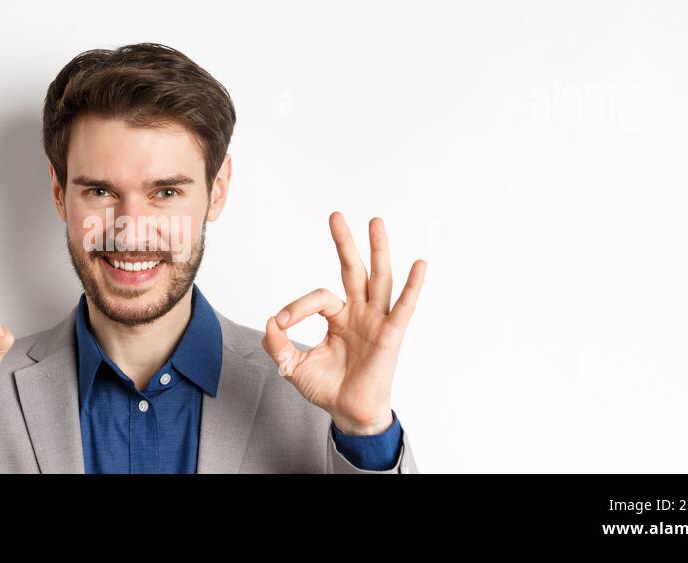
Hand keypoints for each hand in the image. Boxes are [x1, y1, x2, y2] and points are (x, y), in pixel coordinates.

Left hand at [262, 213, 425, 435]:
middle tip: (335, 216)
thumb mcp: (293, 366)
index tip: (279, 324)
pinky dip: (413, 286)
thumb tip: (268, 321)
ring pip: (379, 279)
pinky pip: (404, 307)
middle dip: (345, 243)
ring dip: (378, 250)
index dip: (296, 307)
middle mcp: (359, 313)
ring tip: (375, 222)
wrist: (349, 414)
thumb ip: (278, 345)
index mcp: (338, 317)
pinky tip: (419, 265)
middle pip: (354, 270)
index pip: (318, 297)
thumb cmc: (328, 388)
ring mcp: (377, 321)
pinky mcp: (391, 335)